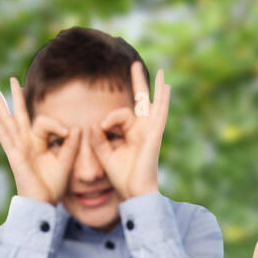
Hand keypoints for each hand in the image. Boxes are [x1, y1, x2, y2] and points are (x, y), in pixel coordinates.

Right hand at [0, 79, 80, 204]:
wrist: (44, 203)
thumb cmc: (53, 186)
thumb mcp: (66, 162)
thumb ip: (71, 145)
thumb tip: (76, 126)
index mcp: (38, 143)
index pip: (44, 122)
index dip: (57, 124)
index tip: (67, 132)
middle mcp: (26, 142)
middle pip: (20, 115)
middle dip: (16, 97)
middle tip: (12, 80)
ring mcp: (18, 148)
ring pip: (9, 121)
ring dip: (2, 105)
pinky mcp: (14, 155)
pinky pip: (5, 136)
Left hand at [88, 61, 168, 199]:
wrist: (134, 192)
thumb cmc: (122, 177)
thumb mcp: (104, 154)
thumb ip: (97, 138)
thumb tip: (92, 123)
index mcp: (130, 134)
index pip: (118, 116)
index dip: (107, 120)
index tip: (101, 129)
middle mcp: (141, 130)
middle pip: (139, 101)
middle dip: (137, 82)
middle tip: (134, 64)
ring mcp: (150, 131)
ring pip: (150, 105)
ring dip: (154, 87)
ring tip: (159, 71)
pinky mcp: (154, 135)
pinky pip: (160, 113)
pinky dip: (163, 99)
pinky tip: (165, 86)